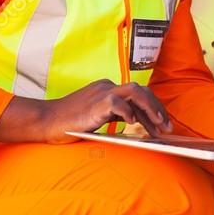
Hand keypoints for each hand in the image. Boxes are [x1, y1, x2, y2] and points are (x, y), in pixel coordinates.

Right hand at [42, 79, 173, 142]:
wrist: (46, 120)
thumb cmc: (69, 122)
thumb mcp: (96, 116)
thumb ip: (113, 115)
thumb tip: (137, 124)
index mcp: (107, 89)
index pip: (138, 94)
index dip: (153, 109)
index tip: (162, 124)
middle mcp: (107, 86)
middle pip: (142, 91)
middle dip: (158, 109)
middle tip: (168, 128)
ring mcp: (102, 92)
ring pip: (136, 92)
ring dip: (151, 109)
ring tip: (159, 126)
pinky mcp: (96, 103)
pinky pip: (118, 103)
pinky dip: (129, 113)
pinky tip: (133, 124)